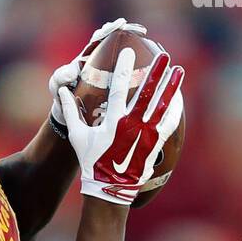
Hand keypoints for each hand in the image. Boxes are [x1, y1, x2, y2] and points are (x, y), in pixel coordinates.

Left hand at [48, 18, 148, 129]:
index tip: (120, 25)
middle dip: (129, 35)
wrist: (68, 119)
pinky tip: (150, 74)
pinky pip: (128, 81)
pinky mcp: (115, 91)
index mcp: (88, 57)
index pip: (100, 39)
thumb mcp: (57, 85)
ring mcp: (110, 78)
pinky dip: (138, 76)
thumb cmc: (62, 97)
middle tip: (140, 32)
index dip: (110, 30)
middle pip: (116, 45)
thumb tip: (72, 71)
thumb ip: (60, 77)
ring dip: (138, 53)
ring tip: (148, 48)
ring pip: (125, 63)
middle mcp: (101, 64)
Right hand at [58, 47, 184, 204]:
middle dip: (156, 72)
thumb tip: (62, 91)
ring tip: (178, 71)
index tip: (127, 51)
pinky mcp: (155, 145)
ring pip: (162, 106)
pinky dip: (174, 109)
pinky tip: (179, 97)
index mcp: (112, 123)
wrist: (109, 189)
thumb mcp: (78, 137)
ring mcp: (145, 136)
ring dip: (171, 87)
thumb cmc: (92, 161)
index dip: (123, 68)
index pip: (118, 89)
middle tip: (164, 55)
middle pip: (146, 94)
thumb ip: (70, 112)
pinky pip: (168, 124)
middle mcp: (131, 127)